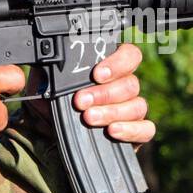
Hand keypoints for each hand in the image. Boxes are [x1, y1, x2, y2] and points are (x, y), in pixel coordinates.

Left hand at [26, 43, 154, 149]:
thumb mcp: (45, 85)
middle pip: (130, 84)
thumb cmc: (49, 106)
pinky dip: (130, 130)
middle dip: (104, 93)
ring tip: (89, 118)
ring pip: (137, 106)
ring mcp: (132, 110)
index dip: (117, 63)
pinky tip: (112, 131)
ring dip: (112, 112)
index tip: (96, 74)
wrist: (47, 138)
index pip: (128, 55)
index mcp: (108, 68)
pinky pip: (146, 129)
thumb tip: (49, 61)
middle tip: (80, 101)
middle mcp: (124, 86)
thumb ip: (52, 70)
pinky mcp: (136, 133)